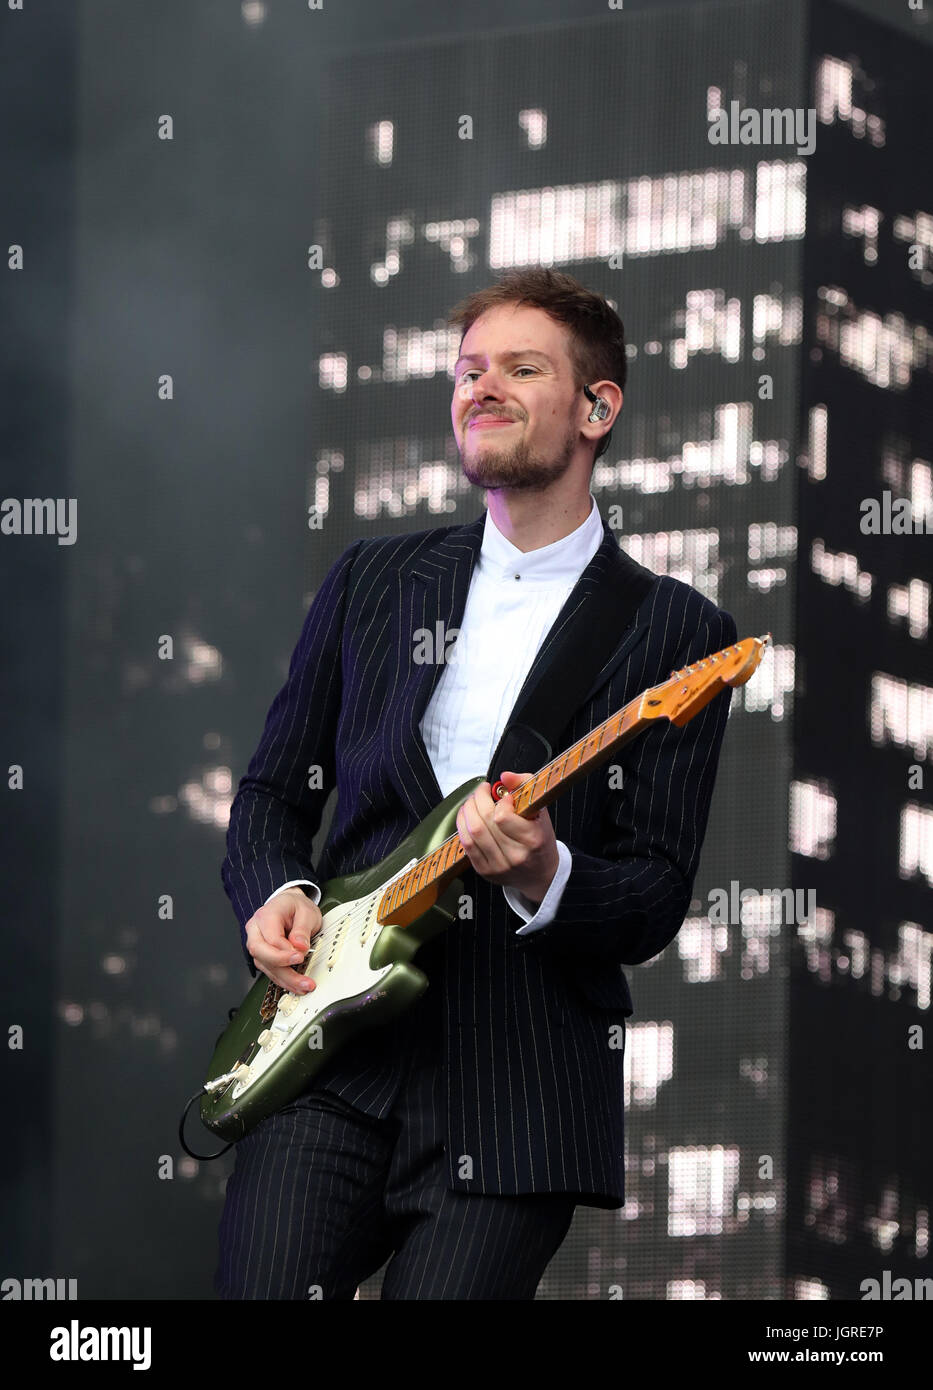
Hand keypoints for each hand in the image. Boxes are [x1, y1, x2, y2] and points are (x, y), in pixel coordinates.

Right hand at [244, 888, 323, 993]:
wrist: (289, 906)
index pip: (270, 937)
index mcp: (266, 915)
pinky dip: (283, 980)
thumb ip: (302, 929)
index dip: (284, 951)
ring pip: (264, 965)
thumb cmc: (296, 907)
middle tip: (302, 978)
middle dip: (282, 968)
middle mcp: (256, 930)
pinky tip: (296, 985)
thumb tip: (299, 946)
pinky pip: (269, 970)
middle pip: (260, 953)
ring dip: (285, 979)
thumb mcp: (306, 912)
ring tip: (304, 986)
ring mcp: (256, 943)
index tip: (300, 957)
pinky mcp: (261, 955)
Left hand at [456, 770, 559, 904]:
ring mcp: (498, 865)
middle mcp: (515, 855)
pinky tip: (467, 816)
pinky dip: (463, 826)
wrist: (541, 873)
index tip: (504, 796)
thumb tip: (505, 776)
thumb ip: (525, 785)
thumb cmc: (540, 839)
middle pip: (484, 823)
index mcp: (533, 840)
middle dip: (478, 799)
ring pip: (472, 832)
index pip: (503, 817)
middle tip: (482, 791)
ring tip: (473, 801)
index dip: (500, 801)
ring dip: (467, 810)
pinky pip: (466, 845)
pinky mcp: (485, 870)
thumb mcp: (540, 810)